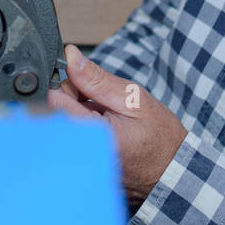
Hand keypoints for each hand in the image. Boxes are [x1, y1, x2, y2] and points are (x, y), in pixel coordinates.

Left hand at [48, 44, 186, 205]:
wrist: (171, 168)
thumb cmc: (159, 136)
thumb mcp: (132, 98)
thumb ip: (97, 79)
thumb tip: (70, 56)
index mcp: (93, 135)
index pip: (54, 100)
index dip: (69, 83)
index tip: (86, 83)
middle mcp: (80, 152)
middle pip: (54, 111)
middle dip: (73, 98)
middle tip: (100, 102)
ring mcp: (78, 161)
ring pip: (61, 122)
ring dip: (77, 112)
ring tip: (104, 117)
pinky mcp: (79, 165)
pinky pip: (69, 136)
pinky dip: (81, 127)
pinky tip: (100, 129)